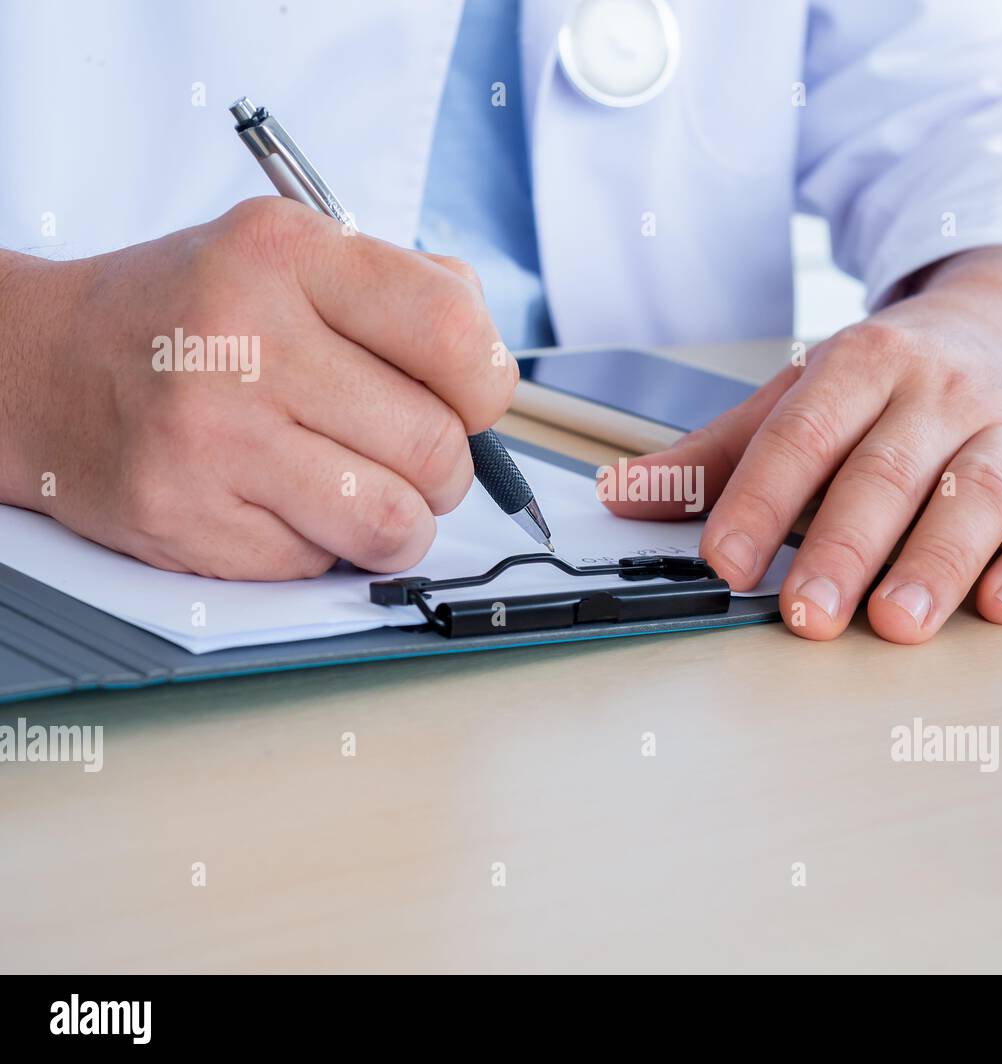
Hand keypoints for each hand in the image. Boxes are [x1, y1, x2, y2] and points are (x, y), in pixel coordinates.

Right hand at [0, 198, 515, 577]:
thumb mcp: (293, 253)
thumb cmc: (192, 314)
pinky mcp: (189, 522)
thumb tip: (493, 371)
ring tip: (359, 486)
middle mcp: (246, 342)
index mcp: (288, 254)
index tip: (469, 398)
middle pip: (438, 447)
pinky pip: (324, 562)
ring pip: (395, 522)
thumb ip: (408, 293)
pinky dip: (324, 544)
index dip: (487, 384)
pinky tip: (280, 500)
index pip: (456, 332)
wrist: (42, 366)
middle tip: (405, 451)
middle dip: (444, 466)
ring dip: (400, 519)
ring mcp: (212, 439)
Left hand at [603, 248, 1001, 642]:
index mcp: (861, 365)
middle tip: (807, 613)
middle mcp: (937, 392)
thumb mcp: (802, 394)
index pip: (802, 436)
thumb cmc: (893, 376)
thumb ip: (717, 453)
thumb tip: (621, 494)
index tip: (722, 562)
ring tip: (897, 622)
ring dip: (936, 561)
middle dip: (843, 546)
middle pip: (886, 470)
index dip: (758, 500)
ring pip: (973, 495)